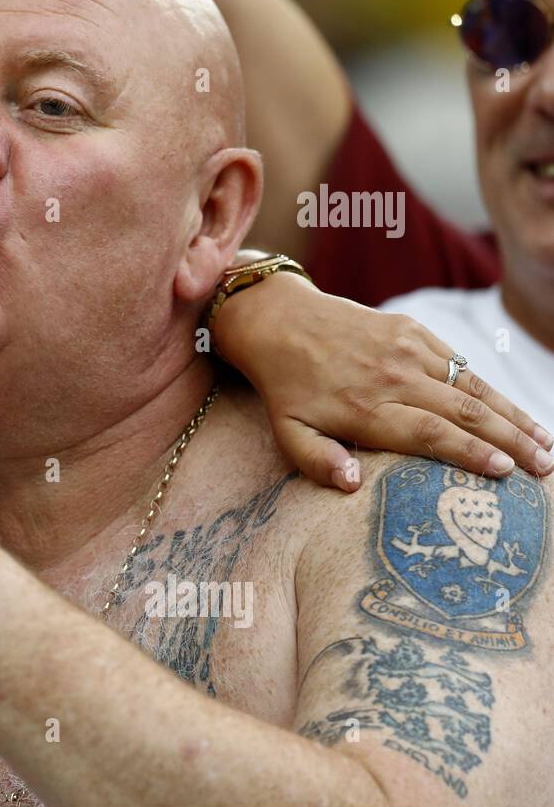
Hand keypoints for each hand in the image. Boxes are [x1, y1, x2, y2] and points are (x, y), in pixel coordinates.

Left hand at [214, 272, 553, 490]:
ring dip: (513, 415)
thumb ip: (316, 460)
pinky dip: (490, 388)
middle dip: (510, 441)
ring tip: (544, 444)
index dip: (470, 453)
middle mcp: (391, 377)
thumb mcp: (286, 431)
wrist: (279, 321)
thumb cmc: (286, 388)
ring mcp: (406, 349)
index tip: (505, 473)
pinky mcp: (412, 331)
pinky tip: (514, 411)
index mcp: (364, 408)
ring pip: (471, 386)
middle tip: (544, 468)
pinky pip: (459, 363)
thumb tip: (352, 485)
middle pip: (463, 412)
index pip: (429, 434)